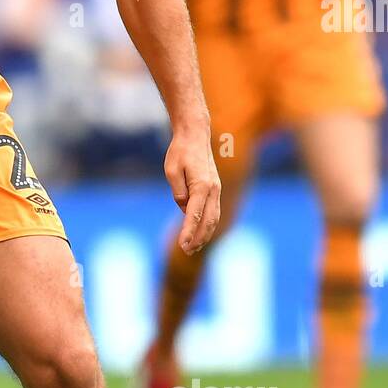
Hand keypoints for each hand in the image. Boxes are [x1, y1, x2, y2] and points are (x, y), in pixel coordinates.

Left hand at [164, 129, 220, 255]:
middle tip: (186, 252)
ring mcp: (216, 189)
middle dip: (198, 238)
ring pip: (214, 217)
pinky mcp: (214, 189)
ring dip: (205, 234)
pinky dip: (208, 225)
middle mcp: (212, 189)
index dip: (188, 232)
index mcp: (201, 185)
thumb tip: (183, 208)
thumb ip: (178, 191)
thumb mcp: (171, 170)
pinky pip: (214, 211)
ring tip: (193, 247)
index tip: (182, 246)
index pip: (194, 214)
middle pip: (208, 220)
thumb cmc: (180, 151)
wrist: (195, 135)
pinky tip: (200, 233)